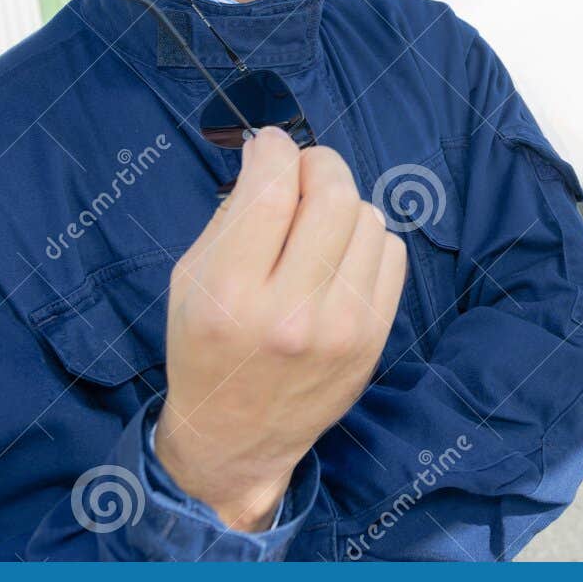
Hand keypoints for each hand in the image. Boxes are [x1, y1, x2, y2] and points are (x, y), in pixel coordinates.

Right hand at [153, 127, 406, 531]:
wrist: (237, 437)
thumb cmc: (207, 348)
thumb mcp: (190, 280)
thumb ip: (231, 214)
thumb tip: (272, 154)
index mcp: (230, 294)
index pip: (270, 189)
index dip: (274, 149)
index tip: (270, 144)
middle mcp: (290, 313)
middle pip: (332, 195)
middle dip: (317, 163)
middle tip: (302, 169)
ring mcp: (340, 329)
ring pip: (368, 218)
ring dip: (343, 204)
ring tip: (316, 224)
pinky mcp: (373, 339)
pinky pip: (392, 252)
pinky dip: (368, 240)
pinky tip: (340, 257)